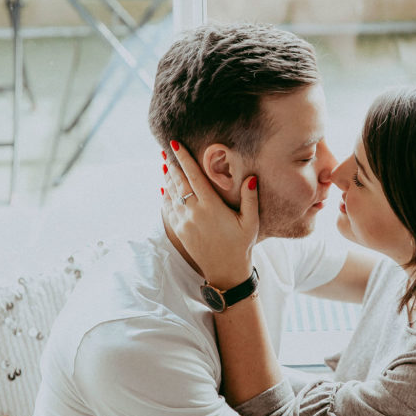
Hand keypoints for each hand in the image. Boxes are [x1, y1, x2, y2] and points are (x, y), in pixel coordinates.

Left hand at [162, 141, 258, 288]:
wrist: (226, 271)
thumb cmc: (241, 245)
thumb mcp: (251, 222)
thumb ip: (250, 199)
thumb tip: (251, 178)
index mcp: (211, 207)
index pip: (194, 176)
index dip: (184, 159)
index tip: (175, 145)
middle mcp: (194, 213)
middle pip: (178, 183)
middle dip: (172, 165)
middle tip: (166, 150)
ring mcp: (184, 223)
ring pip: (171, 195)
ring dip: (167, 179)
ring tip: (165, 165)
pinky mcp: (179, 232)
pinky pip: (168, 209)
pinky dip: (165, 196)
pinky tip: (164, 188)